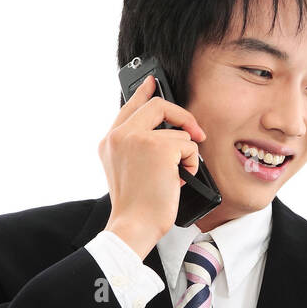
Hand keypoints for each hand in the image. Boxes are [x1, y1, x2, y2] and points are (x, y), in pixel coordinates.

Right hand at [97, 73, 206, 257]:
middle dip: (182, 116)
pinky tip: (180, 179)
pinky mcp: (158, 147)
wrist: (133, 225)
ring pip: (178, 131)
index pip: (129, 107)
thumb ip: (139, 148)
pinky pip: (188, 145)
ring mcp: (137, 138)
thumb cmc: (136, 206)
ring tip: (176, 176)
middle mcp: (119, 135)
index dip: (143, 92)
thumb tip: (170, 134)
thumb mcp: (129, 171)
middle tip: (196, 132)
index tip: (153, 82)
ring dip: (186, 155)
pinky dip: (191, 163)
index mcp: (110, 141)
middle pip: (157, 105)